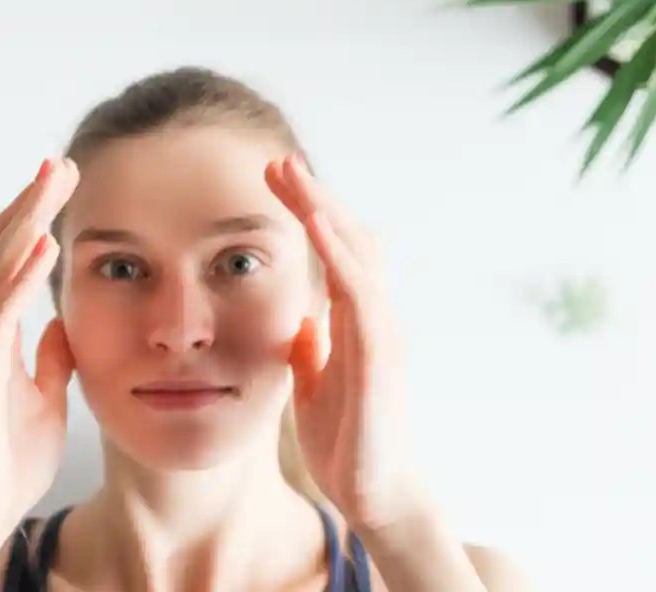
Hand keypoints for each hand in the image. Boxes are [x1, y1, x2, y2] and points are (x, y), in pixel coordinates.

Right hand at [0, 157, 78, 538]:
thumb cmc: (7, 460)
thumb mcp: (44, 396)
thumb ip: (48, 357)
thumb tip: (61, 324)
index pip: (1, 261)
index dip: (25, 218)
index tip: (59, 181)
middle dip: (25, 203)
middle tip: (59, 163)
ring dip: (21, 222)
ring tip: (51, 183)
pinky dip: (17, 277)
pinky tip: (41, 246)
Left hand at [266, 154, 419, 532]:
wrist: (375, 495)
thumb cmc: (348, 442)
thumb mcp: (316, 385)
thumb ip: (312, 350)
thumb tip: (302, 321)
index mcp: (354, 322)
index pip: (332, 253)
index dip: (307, 216)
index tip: (274, 183)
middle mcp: (373, 317)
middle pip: (346, 241)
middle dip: (312, 198)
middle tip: (279, 160)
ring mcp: (381, 332)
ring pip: (356, 254)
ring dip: (323, 211)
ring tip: (293, 175)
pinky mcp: (380, 354)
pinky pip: (359, 290)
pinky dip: (338, 253)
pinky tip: (315, 225)